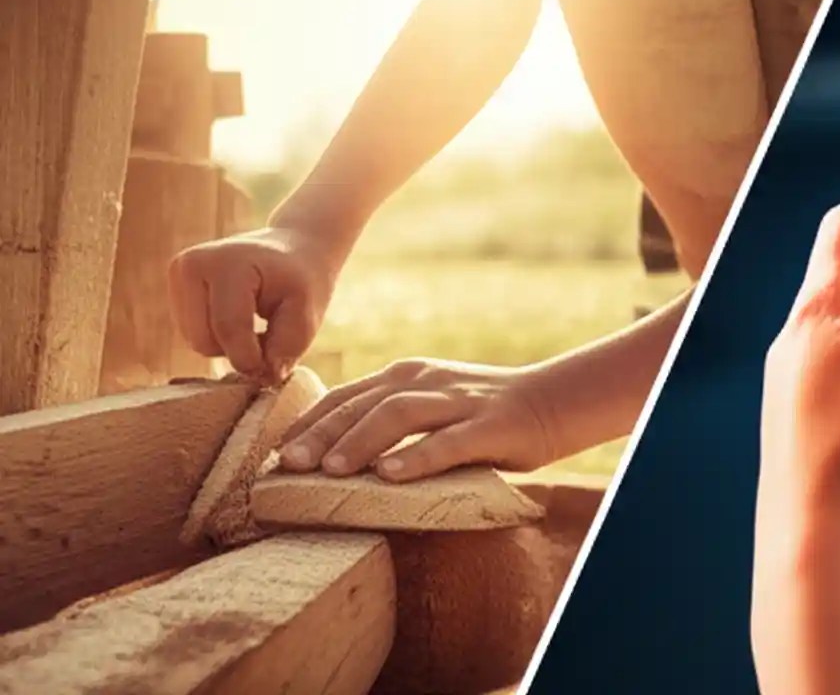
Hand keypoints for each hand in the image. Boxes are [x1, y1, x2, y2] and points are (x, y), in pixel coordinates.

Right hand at [169, 225, 339, 382]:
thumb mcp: (307, 314)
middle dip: (237, 350)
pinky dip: (217, 338)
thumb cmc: (301, 283)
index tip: (273, 367)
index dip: (250, 358)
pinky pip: (192, 335)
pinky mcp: (175, 287)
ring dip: (227, 345)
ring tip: (254, 325)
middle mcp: (191, 265)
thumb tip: (262, 377)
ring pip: (195, 342)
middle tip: (267, 337)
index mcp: (226, 263)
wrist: (293, 251)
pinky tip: (238, 320)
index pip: (228, 327)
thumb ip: (287, 347)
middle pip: (203, 341)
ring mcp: (179, 274)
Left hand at [277, 358, 556, 481]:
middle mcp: (426, 382)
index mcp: (406, 375)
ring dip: (360, 441)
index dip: (310, 422)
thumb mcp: (430, 405)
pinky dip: (417, 457)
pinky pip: (448, 442)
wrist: (552, 401)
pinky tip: (391, 475)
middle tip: (288, 464)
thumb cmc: (483, 414)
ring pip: (398, 415)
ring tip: (328, 471)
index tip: (277, 453)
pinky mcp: (488, 426)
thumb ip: (390, 418)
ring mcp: (457, 402)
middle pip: (363, 404)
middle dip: (321, 434)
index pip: (347, 396)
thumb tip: (332, 454)